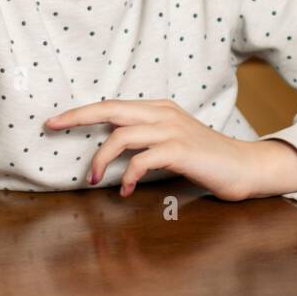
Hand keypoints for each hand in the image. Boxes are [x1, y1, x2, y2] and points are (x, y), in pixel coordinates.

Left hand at [45, 99, 296, 199]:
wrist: (244, 167)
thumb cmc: (205, 160)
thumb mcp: (172, 142)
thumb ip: (146, 139)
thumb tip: (110, 148)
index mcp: (160, 109)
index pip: (113, 105)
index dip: (82, 112)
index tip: (55, 121)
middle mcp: (164, 114)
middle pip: (111, 110)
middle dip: (78, 118)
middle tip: (52, 129)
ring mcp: (172, 130)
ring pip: (122, 136)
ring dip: (101, 159)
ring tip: (93, 179)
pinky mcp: (180, 150)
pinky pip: (141, 160)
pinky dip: (126, 175)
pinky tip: (124, 190)